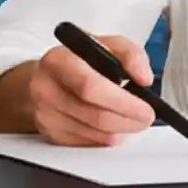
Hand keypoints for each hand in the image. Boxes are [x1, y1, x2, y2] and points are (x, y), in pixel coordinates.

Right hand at [26, 34, 156, 146]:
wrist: (41, 79)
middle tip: (146, 118)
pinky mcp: (50, 135)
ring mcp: (46, 115)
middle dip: (129, 120)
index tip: (145, 107)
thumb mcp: (104, 44)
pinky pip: (89, 143)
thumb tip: (144, 78)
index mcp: (59, 60)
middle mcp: (46, 89)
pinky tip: (112, 125)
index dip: (122, 101)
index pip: (90, 86)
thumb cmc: (77, 61)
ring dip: (121, 129)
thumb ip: (130, 54)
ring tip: (131, 119)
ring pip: (96, 133)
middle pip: (95, 116)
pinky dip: (107, 136)